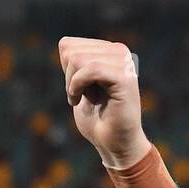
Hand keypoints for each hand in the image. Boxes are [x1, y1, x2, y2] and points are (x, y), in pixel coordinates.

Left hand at [57, 36, 149, 168]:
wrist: (115, 144)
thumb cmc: (97, 120)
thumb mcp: (79, 86)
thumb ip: (74, 64)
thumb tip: (64, 43)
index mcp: (109, 51)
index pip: (68, 45)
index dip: (65, 73)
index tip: (78, 90)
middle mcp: (119, 51)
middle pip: (71, 51)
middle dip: (68, 78)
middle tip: (82, 97)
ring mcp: (123, 62)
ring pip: (77, 59)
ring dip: (72, 85)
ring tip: (85, 100)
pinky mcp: (124, 76)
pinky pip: (90, 69)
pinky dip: (77, 87)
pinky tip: (80, 101)